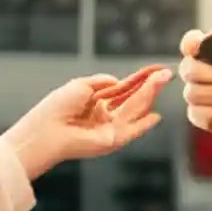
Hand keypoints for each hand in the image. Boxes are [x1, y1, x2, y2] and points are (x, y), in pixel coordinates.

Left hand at [3, 67, 172, 178]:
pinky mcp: (111, 140)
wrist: (45, 130)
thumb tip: (119, 81)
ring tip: (162, 80)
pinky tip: (156, 115)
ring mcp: (109, 128)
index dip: (139, 79)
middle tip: (166, 74)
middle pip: (133, 99)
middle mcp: (105, 116)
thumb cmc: (56, 108)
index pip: (124, 89)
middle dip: (150, 86)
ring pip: (134, 110)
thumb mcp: (81, 86)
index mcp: (97, 103)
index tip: (156, 69)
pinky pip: (131, 130)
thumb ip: (103, 82)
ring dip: (149, 96)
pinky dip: (144, 125)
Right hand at [178, 28, 211, 141]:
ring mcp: (196, 93)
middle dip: (209, 75)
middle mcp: (199, 72)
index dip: (190, 44)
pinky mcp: (198, 115)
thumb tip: (211, 35)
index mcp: (210, 53)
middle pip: (187, 69)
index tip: (197, 48)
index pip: (190, 43)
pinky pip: (196, 113)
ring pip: (191, 93)